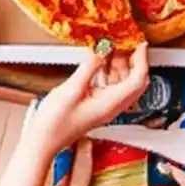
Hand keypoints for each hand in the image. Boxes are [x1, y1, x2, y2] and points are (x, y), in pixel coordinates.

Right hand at [27, 44, 149, 154]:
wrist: (43, 141)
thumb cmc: (54, 124)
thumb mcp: (72, 89)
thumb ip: (89, 67)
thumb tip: (101, 50)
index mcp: (110, 104)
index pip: (137, 80)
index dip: (141, 59)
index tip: (140, 44)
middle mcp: (111, 106)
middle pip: (134, 81)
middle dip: (134, 60)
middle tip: (128, 44)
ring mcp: (104, 107)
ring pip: (122, 83)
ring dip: (121, 65)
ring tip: (112, 48)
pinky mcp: (96, 106)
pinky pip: (110, 86)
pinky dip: (109, 72)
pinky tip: (99, 62)